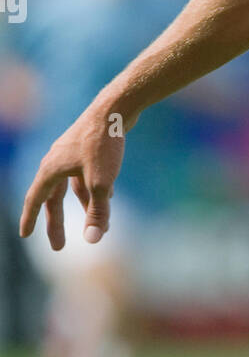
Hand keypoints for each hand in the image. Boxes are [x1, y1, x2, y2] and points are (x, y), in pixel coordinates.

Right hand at [18, 103, 126, 248]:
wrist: (115, 109)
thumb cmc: (103, 145)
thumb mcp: (101, 183)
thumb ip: (98, 213)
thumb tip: (93, 240)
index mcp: (50, 169)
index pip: (35, 200)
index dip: (30, 219)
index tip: (25, 235)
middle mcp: (56, 161)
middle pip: (54, 199)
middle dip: (57, 223)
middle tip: (58, 247)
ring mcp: (71, 153)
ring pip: (73, 187)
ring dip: (84, 206)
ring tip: (98, 225)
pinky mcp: (87, 148)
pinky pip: (86, 175)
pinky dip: (95, 189)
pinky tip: (110, 198)